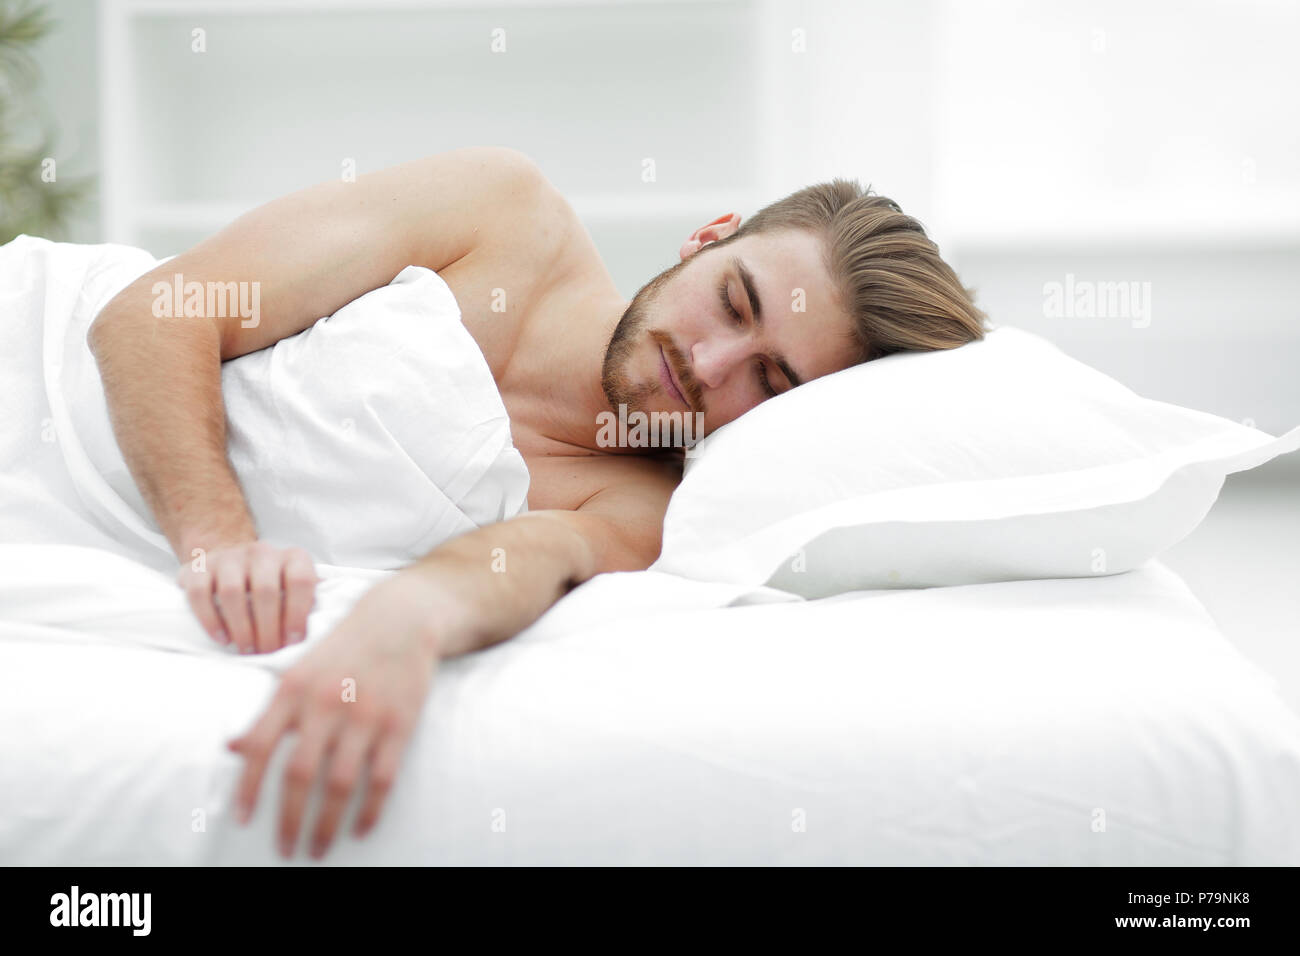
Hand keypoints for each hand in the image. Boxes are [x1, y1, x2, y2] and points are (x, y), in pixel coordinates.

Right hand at [176, 540, 317, 652]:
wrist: (232, 563)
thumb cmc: (275, 587)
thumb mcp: (297, 590)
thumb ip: (312, 604)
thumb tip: (325, 629)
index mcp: (293, 557)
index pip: (300, 580)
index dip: (298, 614)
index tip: (293, 641)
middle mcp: (262, 552)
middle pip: (265, 591)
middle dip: (268, 628)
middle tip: (268, 651)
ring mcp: (229, 557)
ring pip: (232, 592)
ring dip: (241, 627)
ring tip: (247, 650)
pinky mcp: (198, 567)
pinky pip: (200, 594)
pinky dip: (210, 620)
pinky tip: (222, 639)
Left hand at [226, 572, 445, 858]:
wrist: (400, 619)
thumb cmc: (343, 649)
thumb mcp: (298, 670)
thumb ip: (268, 712)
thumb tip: (231, 747)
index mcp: (294, 689)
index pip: (262, 746)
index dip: (249, 787)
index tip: (244, 821)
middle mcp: (326, 703)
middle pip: (300, 774)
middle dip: (289, 820)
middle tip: (285, 850)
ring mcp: (365, 715)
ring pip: (340, 784)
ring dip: (327, 824)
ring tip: (318, 849)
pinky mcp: (400, 724)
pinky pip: (382, 778)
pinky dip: (371, 809)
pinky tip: (362, 828)